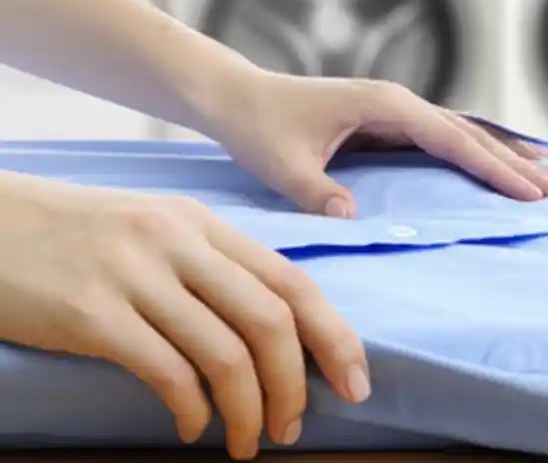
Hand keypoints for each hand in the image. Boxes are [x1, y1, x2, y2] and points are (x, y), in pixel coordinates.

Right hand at [0, 174, 369, 459]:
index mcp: (202, 224)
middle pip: (270, 319)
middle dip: (297, 383)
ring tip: (246, 443)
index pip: (291, 281)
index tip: (355, 381)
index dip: (334, 336)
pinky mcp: (91, 314)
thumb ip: (210, 269)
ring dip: (248, 410)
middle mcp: (178, 243)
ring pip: (225, 353)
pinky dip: (193, 409)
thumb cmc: (75, 238)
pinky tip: (193, 427)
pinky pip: (166, 371)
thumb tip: (275, 330)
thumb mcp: (153, 232)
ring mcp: (135, 276)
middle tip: (294, 429)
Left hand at [201, 71, 547, 218]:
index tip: (531, 192)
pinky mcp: (393, 126)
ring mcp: (400, 113)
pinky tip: (505, 167)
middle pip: (474, 135)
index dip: (495, 167)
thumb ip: (315, 190)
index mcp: (387, 105)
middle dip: (520, 163)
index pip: (454, 140)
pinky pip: (450, 142)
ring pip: (468, 135)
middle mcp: (402, 103)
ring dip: (509, 156)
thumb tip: (351, 216)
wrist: (237, 97)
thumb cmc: (258, 129)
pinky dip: (483, 155)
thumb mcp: (282, 164)